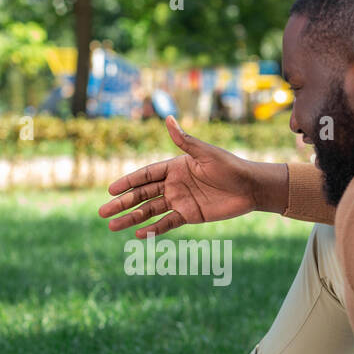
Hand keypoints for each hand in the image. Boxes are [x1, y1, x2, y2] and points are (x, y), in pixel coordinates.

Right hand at [97, 116, 271, 237]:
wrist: (251, 187)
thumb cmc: (230, 166)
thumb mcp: (206, 153)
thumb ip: (184, 140)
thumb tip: (168, 118)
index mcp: (174, 167)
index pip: (145, 175)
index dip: (127, 182)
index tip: (110, 190)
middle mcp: (173, 184)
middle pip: (142, 195)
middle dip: (122, 204)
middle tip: (103, 213)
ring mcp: (180, 200)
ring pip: (150, 211)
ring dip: (131, 218)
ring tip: (113, 227)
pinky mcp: (189, 215)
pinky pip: (167, 223)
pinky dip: (153, 230)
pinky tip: (138, 235)